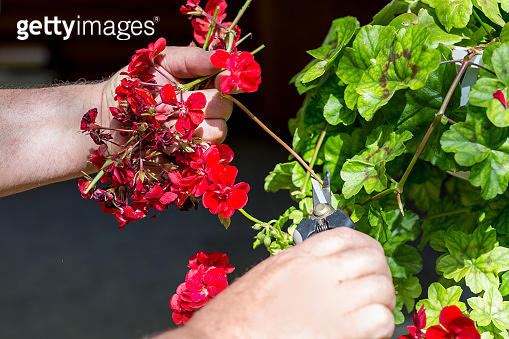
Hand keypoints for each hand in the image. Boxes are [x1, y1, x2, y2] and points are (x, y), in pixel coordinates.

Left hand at [101, 45, 231, 143]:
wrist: (107, 116)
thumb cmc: (133, 83)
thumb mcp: (160, 60)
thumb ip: (193, 58)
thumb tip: (223, 57)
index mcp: (203, 81)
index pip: (229, 81)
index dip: (231, 81)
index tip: (224, 80)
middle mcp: (206, 107)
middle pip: (225, 108)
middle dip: (199, 104)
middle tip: (172, 100)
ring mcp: (199, 132)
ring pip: (217, 131)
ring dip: (187, 125)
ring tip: (162, 118)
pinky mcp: (190, 153)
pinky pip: (202, 152)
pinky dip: (183, 144)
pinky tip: (165, 137)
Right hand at [169, 227, 395, 338]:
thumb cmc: (238, 316)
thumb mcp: (268, 274)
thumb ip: (302, 265)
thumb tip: (328, 265)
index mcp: (301, 257)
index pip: (348, 237)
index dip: (364, 247)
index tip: (367, 258)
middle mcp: (321, 274)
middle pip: (371, 258)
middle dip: (377, 272)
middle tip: (373, 287)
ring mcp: (335, 301)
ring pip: (381, 288)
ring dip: (381, 299)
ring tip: (371, 311)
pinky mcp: (345, 331)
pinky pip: (381, 319)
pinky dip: (380, 324)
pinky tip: (366, 331)